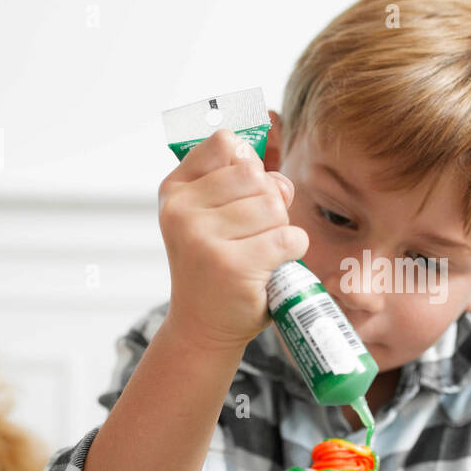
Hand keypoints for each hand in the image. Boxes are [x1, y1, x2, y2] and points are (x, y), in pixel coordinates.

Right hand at [158, 129, 308, 354]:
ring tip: (260, 251)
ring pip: (274, 207)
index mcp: (175, 191)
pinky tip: (274, 265)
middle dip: (269, 202)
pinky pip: (289, 238)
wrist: (203, 326)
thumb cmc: (216, 266)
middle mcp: (182, 211)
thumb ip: (244, 184)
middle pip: (256, 176)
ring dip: (280, 229)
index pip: (225, 143)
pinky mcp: (233, 266)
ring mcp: (203, 239)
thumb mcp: (214, 217)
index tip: (243, 191)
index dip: (248, 163)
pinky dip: (294, 250)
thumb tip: (280, 182)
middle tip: (254, 233)